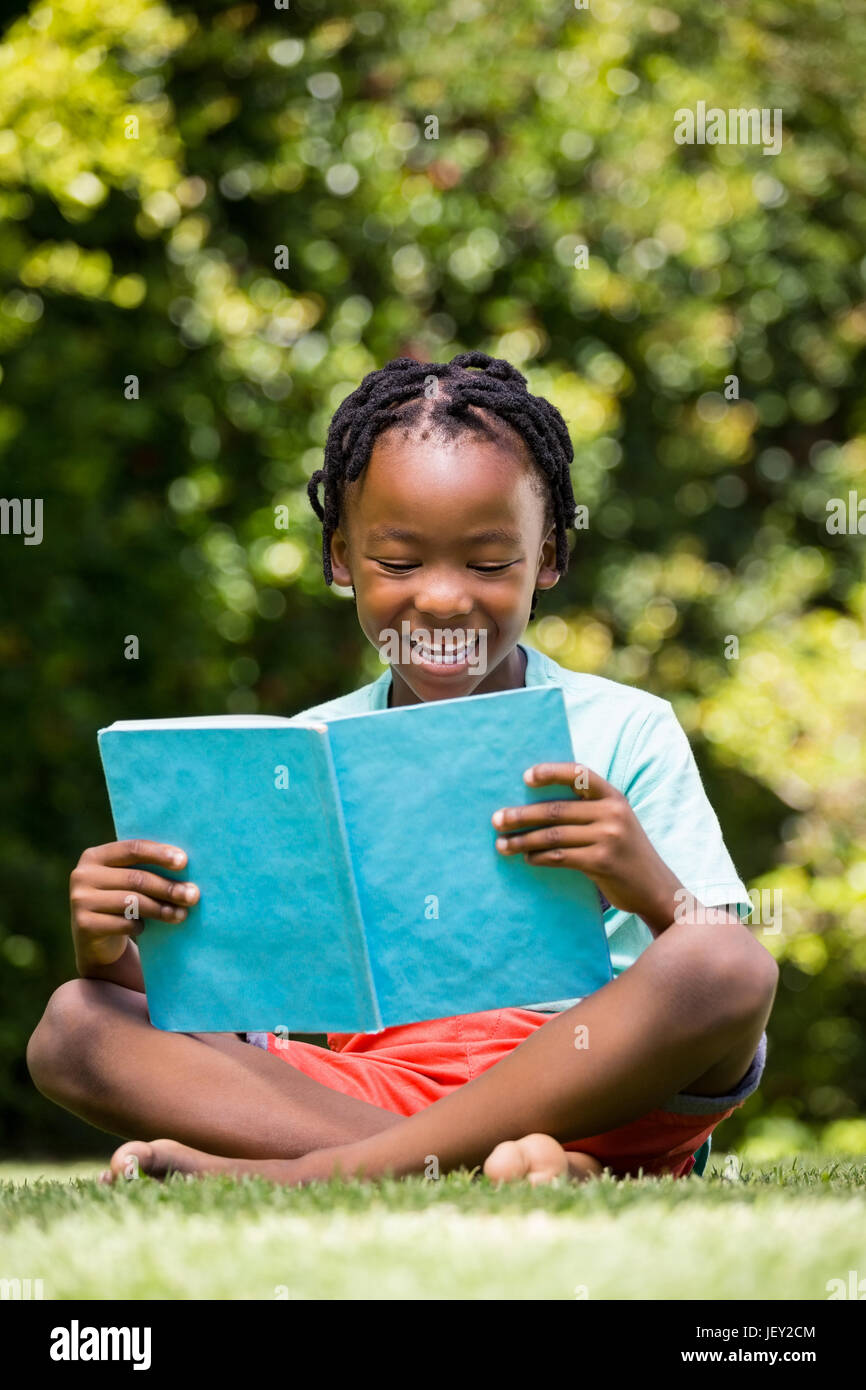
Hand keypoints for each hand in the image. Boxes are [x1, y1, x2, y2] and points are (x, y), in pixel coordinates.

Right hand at [70, 840, 198, 969]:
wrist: (96, 941)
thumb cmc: (121, 903)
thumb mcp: (128, 882)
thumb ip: (145, 869)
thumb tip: (185, 865)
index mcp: (94, 856)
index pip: (132, 848)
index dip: (159, 854)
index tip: (184, 862)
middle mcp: (82, 875)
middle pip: (136, 878)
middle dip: (168, 887)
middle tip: (193, 895)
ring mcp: (80, 900)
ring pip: (132, 902)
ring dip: (162, 909)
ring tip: (182, 914)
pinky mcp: (83, 925)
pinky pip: (123, 923)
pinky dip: (139, 926)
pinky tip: (144, 928)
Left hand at [491, 762, 682, 932]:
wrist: (656, 888)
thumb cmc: (626, 853)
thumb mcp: (616, 822)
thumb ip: (588, 810)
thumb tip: (537, 806)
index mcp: (614, 796)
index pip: (579, 774)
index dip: (551, 772)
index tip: (525, 777)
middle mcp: (612, 813)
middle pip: (556, 809)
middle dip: (522, 815)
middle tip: (496, 820)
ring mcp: (609, 837)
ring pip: (554, 835)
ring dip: (523, 840)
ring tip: (502, 845)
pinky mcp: (602, 862)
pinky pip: (560, 856)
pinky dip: (538, 857)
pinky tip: (526, 858)